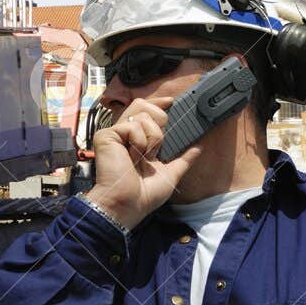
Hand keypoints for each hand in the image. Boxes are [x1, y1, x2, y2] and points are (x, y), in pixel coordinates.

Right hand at [85, 95, 202, 231]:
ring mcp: (115, 133)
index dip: (158, 103)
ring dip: (152, 138)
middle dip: (158, 120)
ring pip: (142, 114)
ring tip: (143, 157)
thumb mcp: (170, 173)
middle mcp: (125, 134)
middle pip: (142, 104)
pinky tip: (132, 157)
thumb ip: (183, 159)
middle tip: (157, 144)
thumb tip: (198, 147)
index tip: (171, 102)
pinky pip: (133, 126)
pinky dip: (140, 144)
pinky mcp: (107, 135)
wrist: (129, 203)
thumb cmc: (145, 194)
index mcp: (138, 140)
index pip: (146, 111)